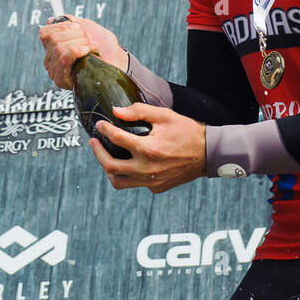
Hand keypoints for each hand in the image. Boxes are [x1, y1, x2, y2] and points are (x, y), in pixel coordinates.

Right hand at [38, 15, 126, 89]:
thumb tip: (51, 20)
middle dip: (74, 35)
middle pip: (53, 40)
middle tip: (87, 40)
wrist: (117, 60)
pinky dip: (76, 51)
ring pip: (58, 49)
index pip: (45, 33)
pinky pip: (64, 60)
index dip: (61, 27)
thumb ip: (68, 22)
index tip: (78, 27)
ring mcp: (56, 71)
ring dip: (78, 43)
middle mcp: (52, 59)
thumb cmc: (104, 46)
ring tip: (89, 48)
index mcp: (54, 46)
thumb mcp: (86, 27)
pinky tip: (86, 52)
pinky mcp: (63, 80)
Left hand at [90, 103, 204, 193]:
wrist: (207, 154)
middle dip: (97, 153)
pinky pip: (135, 183)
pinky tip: (128, 162)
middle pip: (110, 166)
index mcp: (149, 149)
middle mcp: (147, 169)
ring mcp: (151, 181)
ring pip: (119, 181)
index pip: (116, 139)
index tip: (99, 124)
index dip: (104, 129)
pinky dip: (127, 173)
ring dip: (108, 169)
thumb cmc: (186, 131)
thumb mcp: (164, 116)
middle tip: (93, 142)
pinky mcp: (156, 187)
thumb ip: (138, 112)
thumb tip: (116, 111)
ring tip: (105, 156)